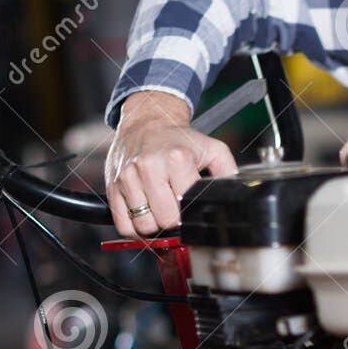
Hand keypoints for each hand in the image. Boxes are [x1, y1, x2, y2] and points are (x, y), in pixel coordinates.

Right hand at [104, 91, 236, 236]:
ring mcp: (127, 177)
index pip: (185, 209)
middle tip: (176, 209)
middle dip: (174, 221)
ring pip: (143, 226)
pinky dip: (134, 228)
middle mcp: (148, 167)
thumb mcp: (212, 149)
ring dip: (154, 225)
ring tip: (160, 211)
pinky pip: (123, 224)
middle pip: (165, 220)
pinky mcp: (112, 186)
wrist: (147, 120)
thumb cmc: (180, 139)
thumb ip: (228, 173)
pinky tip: (144, 215)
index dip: (190, 214)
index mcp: (176, 158)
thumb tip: (235, 196)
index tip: (190, 207)